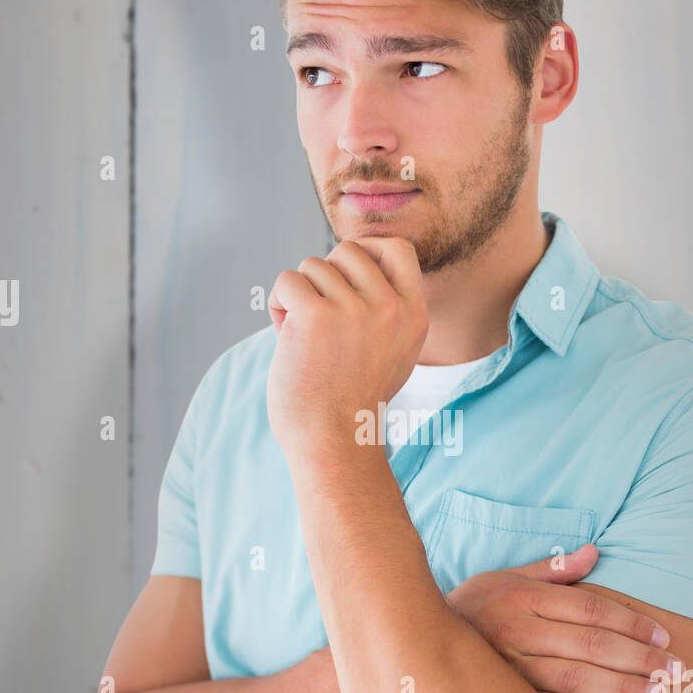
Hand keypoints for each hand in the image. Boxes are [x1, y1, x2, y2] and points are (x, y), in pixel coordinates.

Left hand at [266, 236, 427, 462]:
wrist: (334, 444)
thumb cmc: (353, 404)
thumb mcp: (394, 353)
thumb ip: (389, 312)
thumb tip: (361, 264)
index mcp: (414, 315)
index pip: (398, 248)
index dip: (368, 250)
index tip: (347, 275)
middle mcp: (390, 307)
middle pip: (348, 251)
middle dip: (326, 276)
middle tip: (317, 316)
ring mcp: (354, 309)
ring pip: (312, 266)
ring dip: (299, 295)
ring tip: (302, 336)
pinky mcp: (316, 315)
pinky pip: (287, 281)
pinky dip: (278, 305)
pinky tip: (285, 336)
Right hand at [446, 545, 684, 692]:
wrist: (410, 646)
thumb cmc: (472, 611)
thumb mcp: (505, 580)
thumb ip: (553, 571)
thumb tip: (596, 553)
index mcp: (521, 597)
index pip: (589, 608)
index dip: (631, 623)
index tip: (664, 638)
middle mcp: (514, 630)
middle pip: (590, 644)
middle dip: (639, 659)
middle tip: (677, 673)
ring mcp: (506, 668)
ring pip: (573, 678)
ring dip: (621, 688)